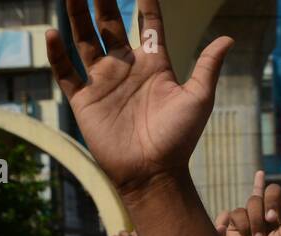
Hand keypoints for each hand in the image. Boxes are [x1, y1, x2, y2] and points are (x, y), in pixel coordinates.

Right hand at [46, 0, 233, 198]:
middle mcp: (126, 68)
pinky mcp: (85, 101)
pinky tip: (52, 33)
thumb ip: (208, 66)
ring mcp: (104, 82)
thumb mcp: (199, 98)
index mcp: (154, 64)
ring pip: (85, 40)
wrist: (153, 173)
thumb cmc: (179, 139)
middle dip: (102, 0)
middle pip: (110, 24)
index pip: (148, 23)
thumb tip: (228, 38)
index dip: (145, 1)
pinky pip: (66, 73)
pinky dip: (57, 54)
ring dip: (77, 16)